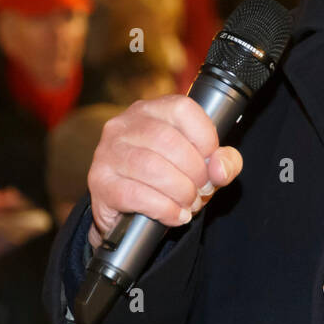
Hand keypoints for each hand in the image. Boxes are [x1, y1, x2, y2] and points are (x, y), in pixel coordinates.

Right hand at [86, 95, 242, 250]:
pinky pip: (135, 194)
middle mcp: (124, 125)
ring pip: (151, 167)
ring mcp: (108, 152)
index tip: (211, 161)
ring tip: (189, 203)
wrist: (130, 211)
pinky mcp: (99, 182)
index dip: (205, 136)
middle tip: (203, 190)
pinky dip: (164, 208)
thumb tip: (220, 168)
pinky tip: (175, 215)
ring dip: (180, 190)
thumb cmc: (170, 177)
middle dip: (195, 171)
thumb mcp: (204, 165)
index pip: (182, 109)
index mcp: (152, 110)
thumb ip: (224, 161)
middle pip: (168, 141)